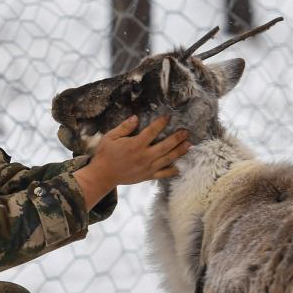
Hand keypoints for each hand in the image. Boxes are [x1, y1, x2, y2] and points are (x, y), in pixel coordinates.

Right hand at [74, 115, 189, 208]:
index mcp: (135, 145)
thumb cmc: (105, 154)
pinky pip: (163, 174)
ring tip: (189, 145)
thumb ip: (124, 127)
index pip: (152, 131)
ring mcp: (147, 168)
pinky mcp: (147, 176)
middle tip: (186, 131)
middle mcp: (144, 156)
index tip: (168, 116)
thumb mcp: (110, 137)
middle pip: (165, 146)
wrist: (103, 175)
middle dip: (177, 138)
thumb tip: (136, 118)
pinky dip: (172, 171)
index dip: (161, 123)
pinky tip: (180, 166)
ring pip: (167, 159)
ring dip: (179, 152)